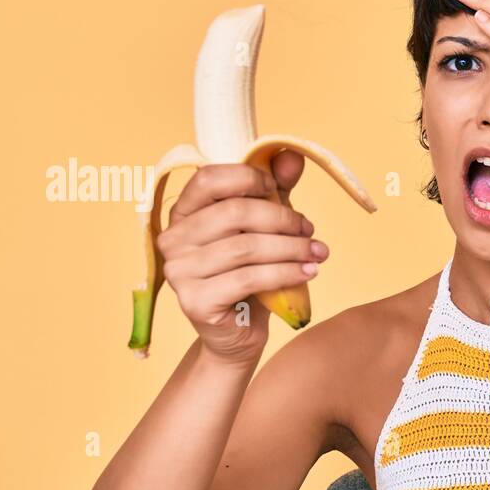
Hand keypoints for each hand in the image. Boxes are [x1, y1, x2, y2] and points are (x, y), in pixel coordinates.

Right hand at [156, 151, 328, 365]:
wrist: (237, 332)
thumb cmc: (249, 275)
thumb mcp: (264, 229)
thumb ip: (275, 192)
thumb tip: (292, 156)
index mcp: (183, 213)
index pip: (209, 179)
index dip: (250, 178)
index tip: (280, 191)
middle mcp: (173, 239)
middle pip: (234, 213)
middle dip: (282, 219)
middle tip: (309, 231)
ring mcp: (179, 271)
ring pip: (246, 247)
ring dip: (291, 249)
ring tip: (317, 253)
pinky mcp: (195, 301)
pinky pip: (248, 278)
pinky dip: (285, 273)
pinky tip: (307, 273)